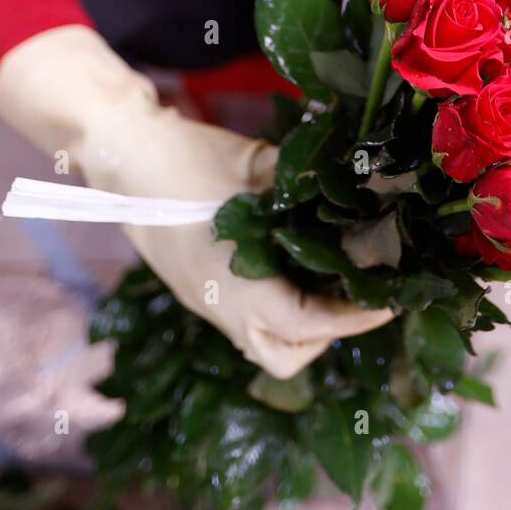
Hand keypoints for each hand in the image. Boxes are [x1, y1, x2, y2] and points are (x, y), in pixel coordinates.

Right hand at [0, 27, 393, 379]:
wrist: (121, 152)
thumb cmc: (186, 157)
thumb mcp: (256, 164)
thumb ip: (301, 186)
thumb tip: (352, 190)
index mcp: (234, 284)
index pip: (307, 325)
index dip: (353, 319)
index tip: (389, 301)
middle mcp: (220, 305)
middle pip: (285, 357)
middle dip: (325, 336)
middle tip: (353, 293)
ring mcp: (205, 301)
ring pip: (263, 344)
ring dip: (300, 329)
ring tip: (324, 283)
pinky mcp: (196, 288)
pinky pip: (245, 319)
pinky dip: (276, 308)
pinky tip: (292, 265)